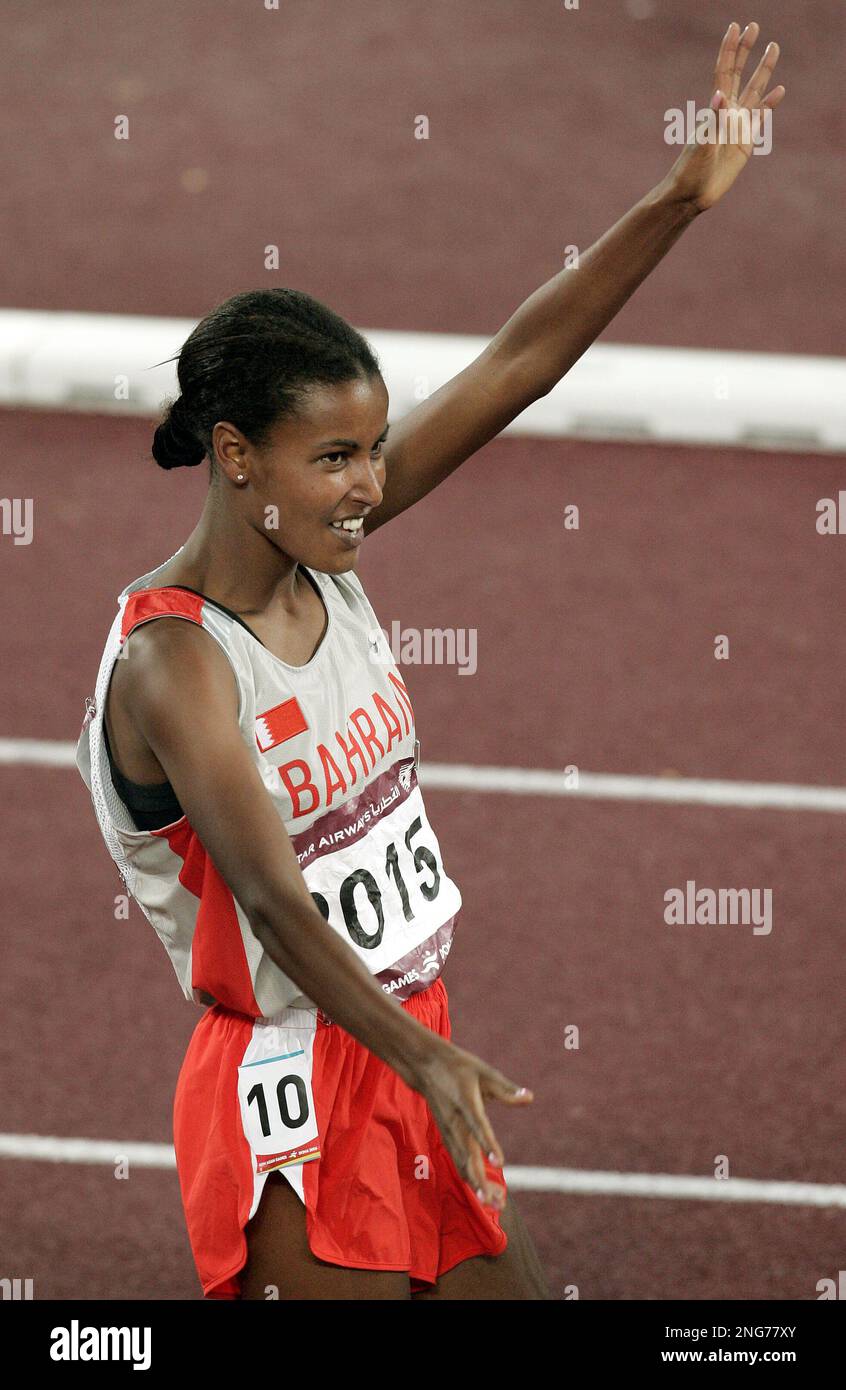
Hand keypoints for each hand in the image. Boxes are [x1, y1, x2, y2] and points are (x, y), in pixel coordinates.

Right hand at [409, 1035, 532, 1208]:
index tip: (499, 1162)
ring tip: (496, 1204)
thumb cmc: (459, 1067)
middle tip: (496, 1202)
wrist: (425, 1066)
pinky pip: (459, 1161)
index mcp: (465, 1102)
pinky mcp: (448, 1137)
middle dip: (480, 1180)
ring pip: (462, 1164)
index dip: (488, 1144)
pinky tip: (485, 1192)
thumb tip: (530, 1098)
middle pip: (467, 1155)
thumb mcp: (484, 1072)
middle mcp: (455, 1122)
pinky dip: (471, 1178)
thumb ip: (506, 1089)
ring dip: (477, 1185)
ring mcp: (449, 1132)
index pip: (478, 1125)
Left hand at [665, 21, 785, 211]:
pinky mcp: (745, 143)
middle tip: (754, 26)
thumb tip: (721, 95)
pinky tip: (779, 91)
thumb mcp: (703, 145)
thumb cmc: (691, 171)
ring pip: (754, 91)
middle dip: (746, 50)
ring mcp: (737, 127)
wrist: (691, 195)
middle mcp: (727, 113)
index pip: (724, 72)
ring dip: (764, 70)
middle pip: (740, 74)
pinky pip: (760, 118)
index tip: (735, 27)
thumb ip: (714, 120)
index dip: (730, 50)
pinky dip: (770, 104)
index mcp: (715, 110)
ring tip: (773, 47)